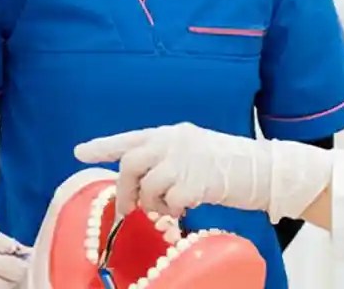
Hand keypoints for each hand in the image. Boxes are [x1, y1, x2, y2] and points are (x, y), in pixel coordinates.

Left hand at [73, 122, 332, 222]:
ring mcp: (185, 159)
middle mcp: (174, 141)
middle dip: (125, 189)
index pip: (130, 138)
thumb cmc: (229, 164)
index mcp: (172, 133)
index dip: (102, 146)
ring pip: (148, 186)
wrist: (263, 169)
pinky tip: (185, 209)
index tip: (79, 152)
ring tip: (169, 208)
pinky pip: (170, 201)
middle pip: (131, 163)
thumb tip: (142, 185)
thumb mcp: (195, 151)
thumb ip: (168, 160)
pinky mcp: (196, 179)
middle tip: (129, 208)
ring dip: (153, 204)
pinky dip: (173, 210)